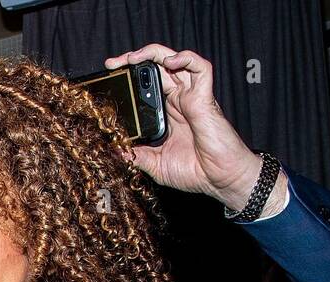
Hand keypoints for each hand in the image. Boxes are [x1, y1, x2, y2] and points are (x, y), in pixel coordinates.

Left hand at [105, 44, 279, 211]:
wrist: (218, 180)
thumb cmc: (195, 172)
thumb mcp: (155, 164)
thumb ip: (136, 156)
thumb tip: (114, 150)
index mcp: (167, 113)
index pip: (147, 84)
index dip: (130, 77)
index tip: (110, 79)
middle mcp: (179, 100)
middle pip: (157, 67)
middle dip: (134, 59)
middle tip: (112, 64)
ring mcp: (192, 97)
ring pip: (175, 59)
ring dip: (153, 53)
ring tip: (132, 58)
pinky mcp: (205, 97)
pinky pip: (200, 67)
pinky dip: (185, 58)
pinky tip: (169, 63)